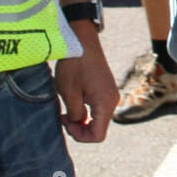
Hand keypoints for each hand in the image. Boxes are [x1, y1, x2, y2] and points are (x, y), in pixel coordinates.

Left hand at [55, 24, 115, 142]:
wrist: (81, 41)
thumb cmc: (74, 65)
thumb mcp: (69, 93)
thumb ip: (75, 115)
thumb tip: (79, 121)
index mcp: (105, 103)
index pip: (97, 136)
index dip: (80, 136)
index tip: (66, 122)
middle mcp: (112, 100)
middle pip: (99, 128)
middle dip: (80, 128)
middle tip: (63, 117)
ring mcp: (110, 94)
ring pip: (98, 119)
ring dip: (82, 119)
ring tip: (66, 109)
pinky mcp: (106, 89)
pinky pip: (98, 108)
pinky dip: (86, 111)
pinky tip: (74, 101)